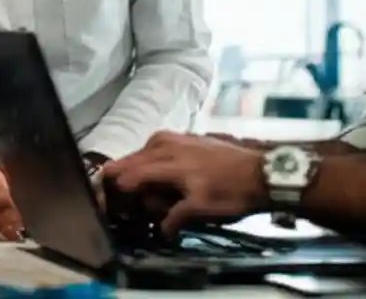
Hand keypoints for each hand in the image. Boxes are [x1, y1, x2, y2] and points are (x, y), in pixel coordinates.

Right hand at [103, 131, 267, 234]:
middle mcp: (167, 145)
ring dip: (135, 165)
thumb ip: (176, 216)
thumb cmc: (232, 191)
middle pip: (133, 158)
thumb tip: (161, 229)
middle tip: (108, 189)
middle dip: (119, 174)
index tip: (102, 198)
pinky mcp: (188, 136)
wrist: (263, 170)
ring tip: (131, 180)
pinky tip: (154, 166)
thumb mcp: (203, 209)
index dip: (114, 187)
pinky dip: (150, 157)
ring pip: (145, 149)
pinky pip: (158, 145)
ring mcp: (178, 137)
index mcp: (168, 163)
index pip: (131, 173)